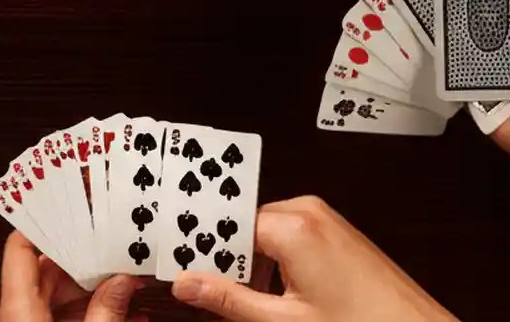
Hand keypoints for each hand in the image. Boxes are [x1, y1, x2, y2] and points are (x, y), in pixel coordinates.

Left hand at [0, 232, 144, 321]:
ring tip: (130, 286)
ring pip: (59, 296)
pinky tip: (124, 314)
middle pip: (48, 271)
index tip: (70, 205)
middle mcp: (15, 315)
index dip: (45, 222)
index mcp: (17, 310)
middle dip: (88, 261)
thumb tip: (123, 281)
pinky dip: (88, 313)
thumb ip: (107, 310)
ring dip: (95, 291)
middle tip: (118, 251)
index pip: (20, 247)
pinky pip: (60, 318)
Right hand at [172, 196, 454, 320]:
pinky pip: (288, 236)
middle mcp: (309, 210)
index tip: (172, 260)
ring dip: (247, 261)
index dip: (198, 244)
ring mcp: (326, 219)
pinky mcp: (337, 233)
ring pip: (264, 231)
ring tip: (231, 294)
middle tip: (195, 282)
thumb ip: (229, 300)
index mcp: (293, 226)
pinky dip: (271, 261)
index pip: (226, 223)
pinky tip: (266, 293)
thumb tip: (186, 284)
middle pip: (243, 224)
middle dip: (220, 254)